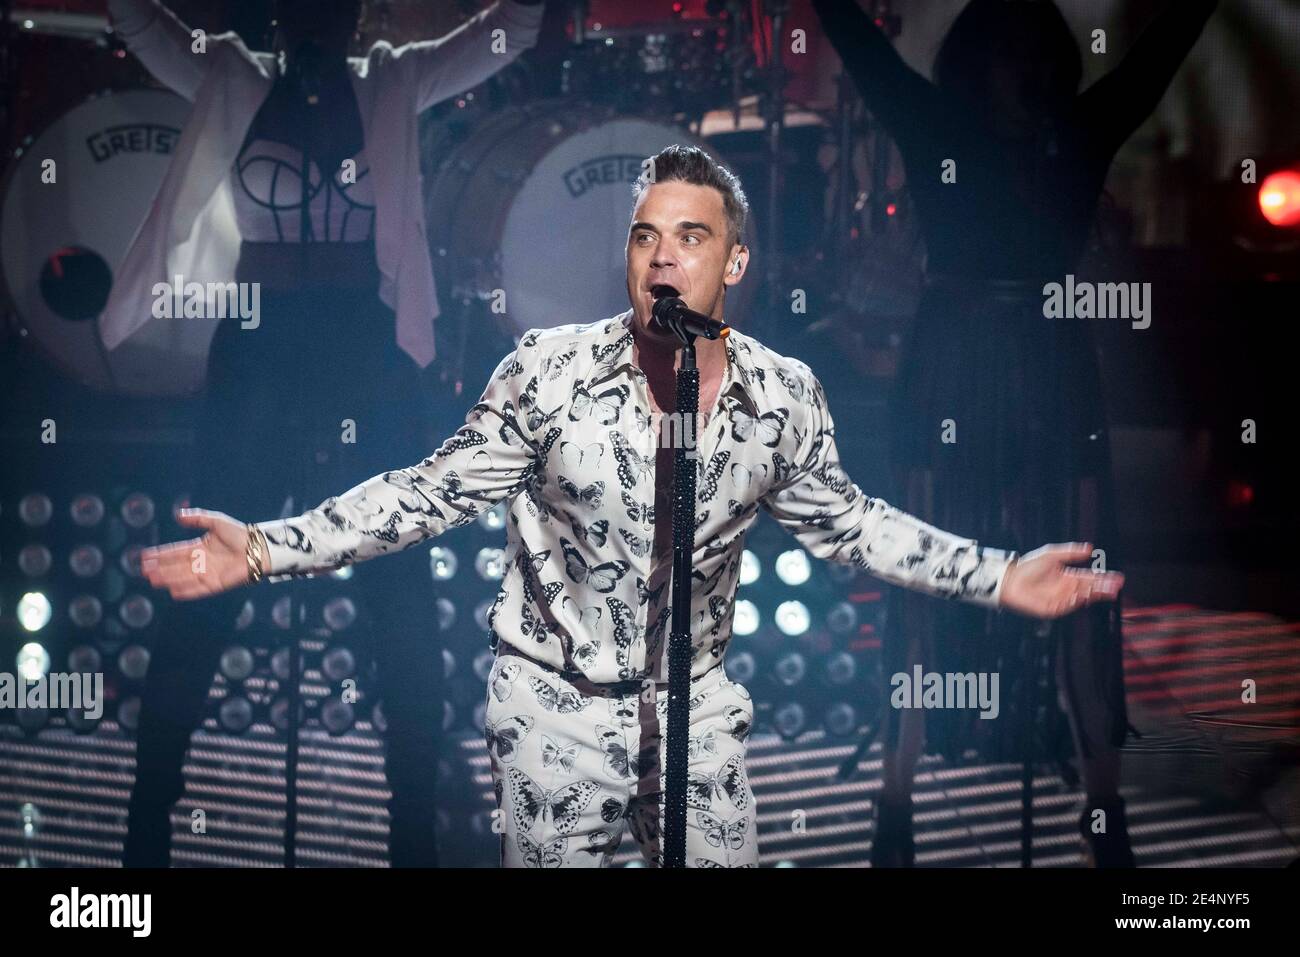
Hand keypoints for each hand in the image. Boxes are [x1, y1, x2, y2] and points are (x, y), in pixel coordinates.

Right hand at [140, 508, 252, 599]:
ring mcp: (207, 574)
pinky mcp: (216, 584)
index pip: (175, 552)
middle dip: (160, 569)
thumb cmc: (240, 534)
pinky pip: (198, 589)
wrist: (258, 548)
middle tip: (144, 571)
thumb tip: (178, 515)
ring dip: (168, 579)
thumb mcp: (217, 521)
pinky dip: (186, 591)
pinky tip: (173, 592)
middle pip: (176, 566)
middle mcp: (200, 562)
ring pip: (183, 578)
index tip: (145, 557)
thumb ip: (198, 518)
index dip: (160, 555)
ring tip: (153, 580)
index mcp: (199, 547)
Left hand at [998, 542, 1123, 618]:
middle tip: (1117, 585)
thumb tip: (1089, 548)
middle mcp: (1068, 588)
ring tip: (1108, 591)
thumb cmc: (1028, 566)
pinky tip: (1086, 595)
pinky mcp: (1054, 608)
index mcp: (1069, 575)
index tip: (1117, 578)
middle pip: (1090, 588)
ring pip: (1083, 597)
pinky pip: (1070, 605)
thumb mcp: (1051, 554)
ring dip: (1095, 594)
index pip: (1091, 577)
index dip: (1104, 578)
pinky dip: (1078, 600)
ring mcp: (1062, 599)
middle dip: (1104, 587)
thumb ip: (1070, 552)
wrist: (1010, 580)